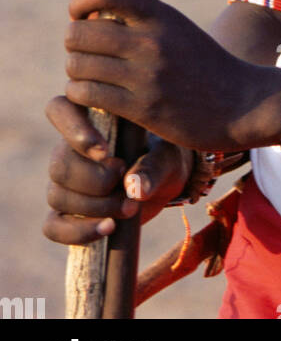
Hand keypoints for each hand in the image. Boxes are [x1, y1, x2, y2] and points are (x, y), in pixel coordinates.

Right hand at [43, 94, 191, 245]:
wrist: (167, 182)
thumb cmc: (164, 157)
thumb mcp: (167, 156)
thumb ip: (153, 166)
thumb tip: (134, 188)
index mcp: (91, 121)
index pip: (59, 109)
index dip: (74, 130)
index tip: (106, 151)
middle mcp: (72, 150)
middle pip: (58, 165)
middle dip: (95, 182)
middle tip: (126, 186)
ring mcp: (67, 183)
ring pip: (57, 195)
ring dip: (94, 207)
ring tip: (130, 208)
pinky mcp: (69, 213)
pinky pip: (53, 226)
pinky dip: (77, 232)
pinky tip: (108, 228)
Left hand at [63, 0, 265, 151]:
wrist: (242, 103)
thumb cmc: (205, 66)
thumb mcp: (178, 29)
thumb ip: (143, 19)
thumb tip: (97, 12)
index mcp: (161, 16)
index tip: (82, 15)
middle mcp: (152, 41)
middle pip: (79, 33)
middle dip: (74, 44)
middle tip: (86, 53)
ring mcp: (146, 75)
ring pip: (77, 66)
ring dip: (76, 72)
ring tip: (90, 77)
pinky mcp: (143, 108)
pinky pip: (88, 95)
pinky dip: (81, 94)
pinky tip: (94, 96)